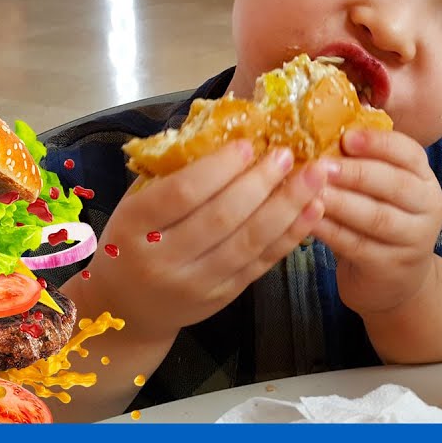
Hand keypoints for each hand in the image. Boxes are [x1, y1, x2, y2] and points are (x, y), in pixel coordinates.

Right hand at [92, 142, 334, 340]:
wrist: (129, 310)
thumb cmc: (133, 241)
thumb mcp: (134, 206)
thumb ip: (171, 177)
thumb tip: (223, 133)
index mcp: (133, 226)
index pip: (181, 194)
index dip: (218, 168)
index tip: (248, 144)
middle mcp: (162, 259)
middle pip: (220, 218)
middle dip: (260, 183)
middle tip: (286, 155)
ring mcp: (195, 283)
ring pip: (248, 243)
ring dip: (286, 207)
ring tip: (312, 178)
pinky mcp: (223, 296)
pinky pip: (262, 263)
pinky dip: (290, 235)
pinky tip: (312, 210)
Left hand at [313, 129, 441, 315]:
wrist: (395, 280)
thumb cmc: (380, 221)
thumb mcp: (381, 191)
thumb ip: (363, 164)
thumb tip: (321, 132)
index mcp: (424, 179)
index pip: (409, 153)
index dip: (379, 143)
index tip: (347, 137)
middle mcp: (427, 207)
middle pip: (395, 184)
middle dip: (356, 172)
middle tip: (321, 165)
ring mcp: (413, 239)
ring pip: (377, 217)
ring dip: (342, 202)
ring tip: (312, 192)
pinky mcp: (392, 266)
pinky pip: (358, 245)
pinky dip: (332, 231)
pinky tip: (309, 221)